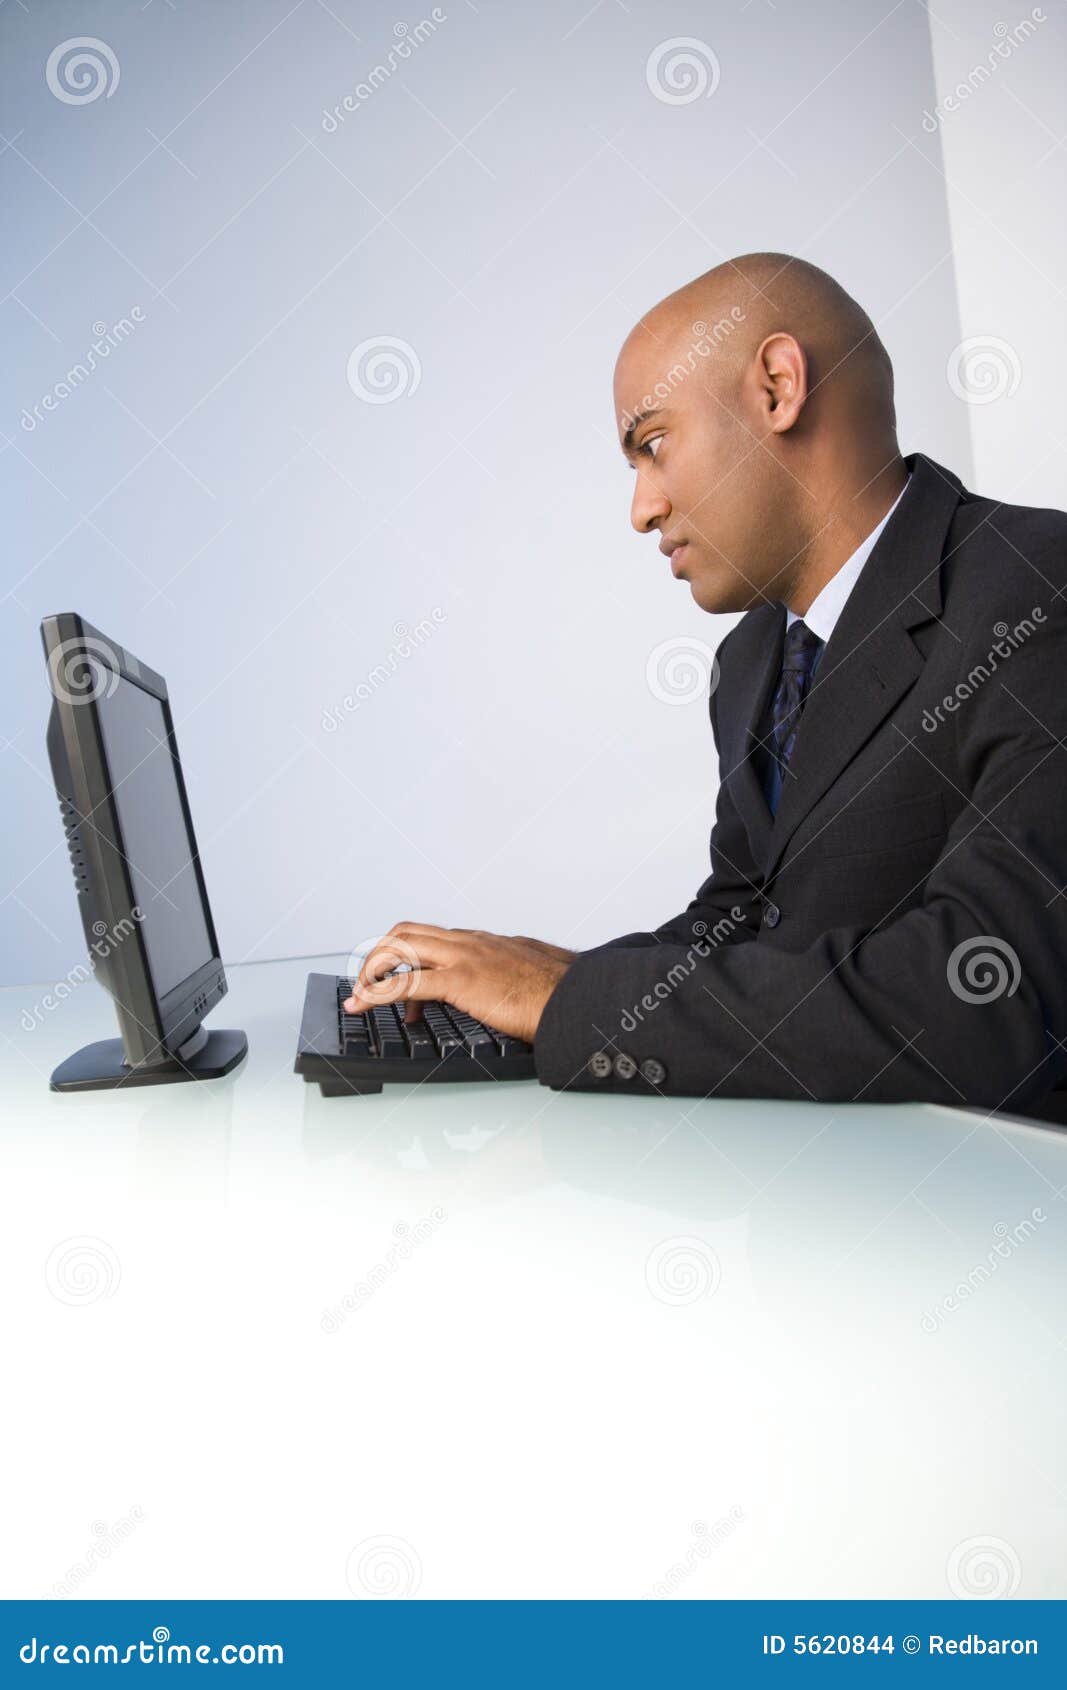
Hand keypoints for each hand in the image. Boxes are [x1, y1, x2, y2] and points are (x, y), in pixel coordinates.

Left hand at [343, 923, 576, 1043]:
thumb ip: (511, 974)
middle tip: (366, 985)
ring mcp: (463, 957)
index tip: (397, 982)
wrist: (578, 998)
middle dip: (378, 956)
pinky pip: (406, 982)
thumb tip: (506, 988)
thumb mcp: (531, 973)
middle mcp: (469, 942)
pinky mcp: (461, 980)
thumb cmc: (562, 992)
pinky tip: (364, 1005)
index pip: (431, 936)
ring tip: (359, 997)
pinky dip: (377, 992)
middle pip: (405, 932)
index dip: (405, 954)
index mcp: (484, 942)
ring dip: (371, 971)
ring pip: (398, 947)